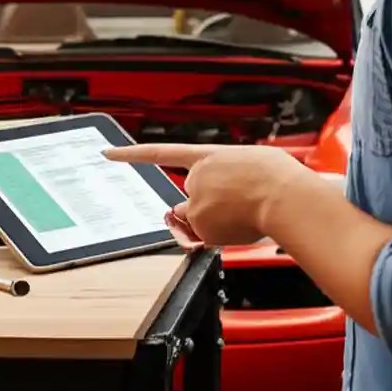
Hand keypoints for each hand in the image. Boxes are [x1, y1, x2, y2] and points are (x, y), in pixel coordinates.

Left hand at [103, 143, 313, 246]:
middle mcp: (195, 179)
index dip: (131, 155)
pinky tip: (241, 225)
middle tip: (234, 204)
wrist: (283, 196)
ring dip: (213, 220)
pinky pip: (207, 237)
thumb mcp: (249, 161)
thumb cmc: (276, 176)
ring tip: (242, 213)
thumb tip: (223, 192)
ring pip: (197, 219)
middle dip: (205, 205)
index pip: (159, 153)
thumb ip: (227, 172)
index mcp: (206, 156)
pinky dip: (221, 235)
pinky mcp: (203, 227)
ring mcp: (196, 203)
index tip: (108, 154)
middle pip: (188, 198)